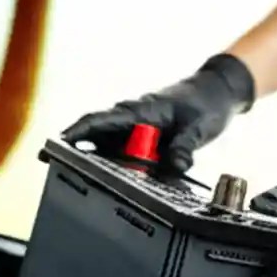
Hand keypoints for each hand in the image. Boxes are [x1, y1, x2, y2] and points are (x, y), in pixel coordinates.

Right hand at [61, 54, 254, 171]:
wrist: (220, 92)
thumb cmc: (206, 102)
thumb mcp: (198, 127)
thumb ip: (184, 148)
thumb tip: (174, 168)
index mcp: (139, 111)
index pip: (98, 121)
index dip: (75, 133)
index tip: (55, 145)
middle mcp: (132, 119)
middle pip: (98, 139)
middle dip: (83, 155)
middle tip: (66, 174)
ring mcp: (138, 130)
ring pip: (113, 150)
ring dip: (109, 165)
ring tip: (100, 183)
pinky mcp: (147, 140)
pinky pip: (131, 156)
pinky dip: (128, 167)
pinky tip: (132, 181)